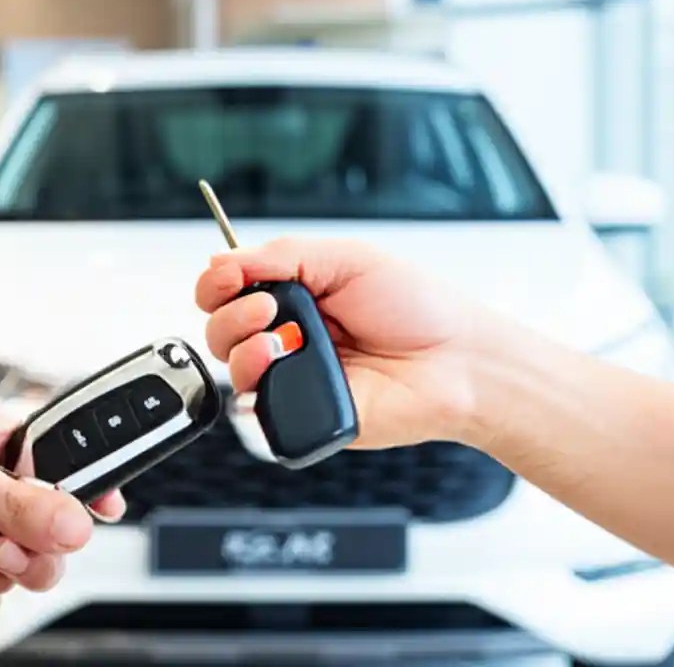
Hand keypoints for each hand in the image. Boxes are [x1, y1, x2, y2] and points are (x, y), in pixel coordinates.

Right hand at [196, 237, 487, 449]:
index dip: (215, 283)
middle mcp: (288, 337)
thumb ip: (283, 255)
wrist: (458, 361)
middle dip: (231, 314)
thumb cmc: (418, 309)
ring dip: (243, 348)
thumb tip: (220, 261)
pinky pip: (257, 411)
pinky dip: (261, 387)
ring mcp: (293, 379)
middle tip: (268, 309)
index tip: (226, 277)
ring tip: (283, 340)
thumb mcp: (348, 259)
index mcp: (297, 296)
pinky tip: (289, 367)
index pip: (228, 290)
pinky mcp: (302, 417)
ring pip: (231, 370)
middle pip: (218, 330)